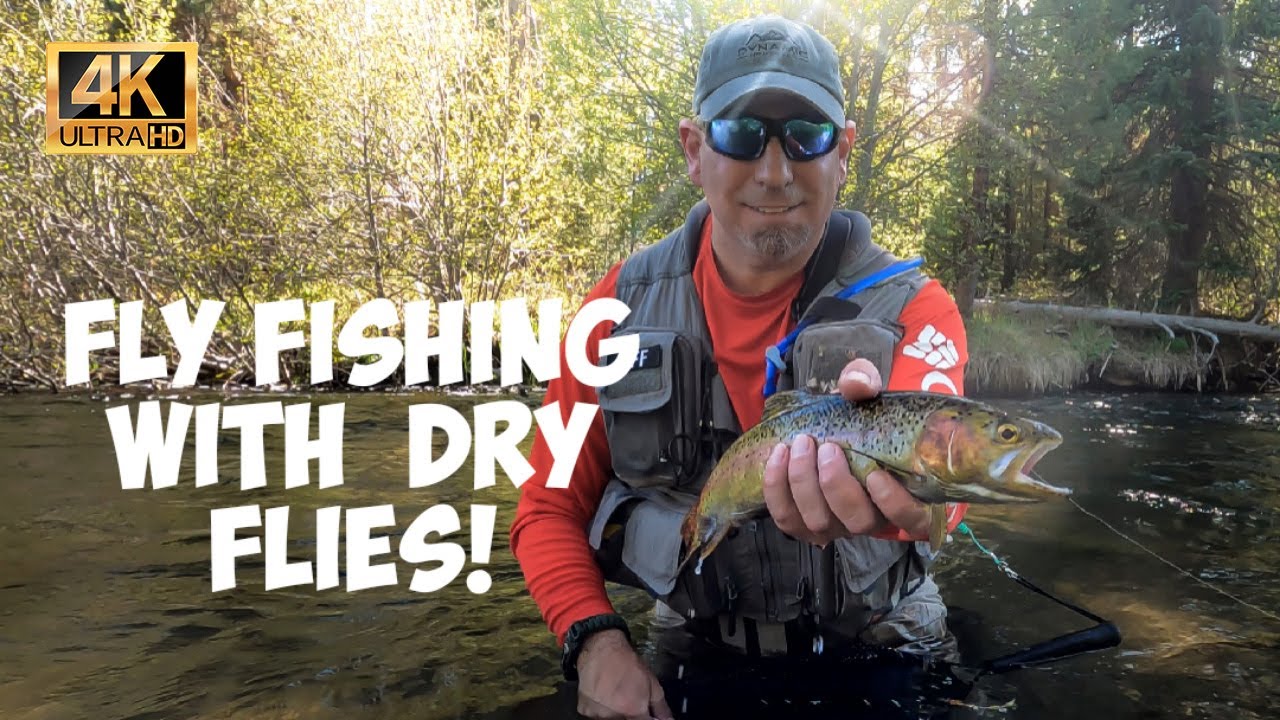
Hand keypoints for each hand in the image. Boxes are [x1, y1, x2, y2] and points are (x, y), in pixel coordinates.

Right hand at [575, 629, 673, 719]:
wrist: (601, 649)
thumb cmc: (627, 663)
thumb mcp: (652, 682)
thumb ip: (660, 706)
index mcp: (633, 710)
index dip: (647, 719)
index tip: (646, 715)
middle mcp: (614, 716)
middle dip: (631, 717)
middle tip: (630, 704)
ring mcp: (597, 715)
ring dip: (617, 715)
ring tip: (617, 699)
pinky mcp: (584, 711)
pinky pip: (596, 717)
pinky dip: (602, 712)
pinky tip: (605, 698)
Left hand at [762, 359, 930, 544]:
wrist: (826, 429)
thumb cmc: (859, 418)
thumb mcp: (866, 393)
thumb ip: (865, 382)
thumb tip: (856, 384)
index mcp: (902, 494)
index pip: (910, 519)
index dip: (894, 504)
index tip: (876, 475)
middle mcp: (871, 518)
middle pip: (857, 521)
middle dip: (837, 485)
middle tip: (827, 447)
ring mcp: (835, 526)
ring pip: (819, 523)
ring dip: (805, 483)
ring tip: (801, 444)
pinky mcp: (802, 524)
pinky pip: (787, 518)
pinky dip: (778, 488)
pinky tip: (778, 455)